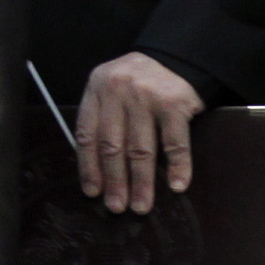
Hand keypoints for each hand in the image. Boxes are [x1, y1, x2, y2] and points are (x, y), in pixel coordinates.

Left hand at [77, 51, 203, 214]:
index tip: (92, 191)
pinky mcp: (175, 104)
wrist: (175, 57)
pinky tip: (176, 186)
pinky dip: (178, 167)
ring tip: (141, 206)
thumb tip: (96, 166)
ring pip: (141, 149)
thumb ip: (102, 117)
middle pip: (112, 145)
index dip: (89, 165)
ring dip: (141, 182)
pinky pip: (175, 143)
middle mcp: (117, 92)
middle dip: (113, 181)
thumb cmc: (137, 81)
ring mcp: (146, 97)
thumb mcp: (109, 88)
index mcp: (96, 89)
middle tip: (116, 207)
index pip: (86, 133)